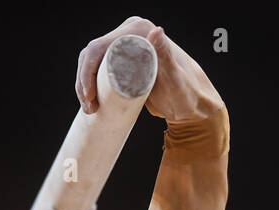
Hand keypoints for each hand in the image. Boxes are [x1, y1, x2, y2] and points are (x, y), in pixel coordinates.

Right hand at [75, 17, 224, 121]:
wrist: (194, 105)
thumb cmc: (187, 93)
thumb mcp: (173, 76)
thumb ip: (166, 54)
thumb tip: (156, 31)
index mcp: (139, 30)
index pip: (101, 46)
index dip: (88, 71)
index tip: (90, 97)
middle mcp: (131, 35)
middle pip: (94, 54)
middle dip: (84, 81)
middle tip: (90, 108)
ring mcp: (127, 48)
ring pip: (94, 62)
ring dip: (84, 84)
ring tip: (91, 109)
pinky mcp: (126, 63)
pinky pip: (100, 69)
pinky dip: (90, 83)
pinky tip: (89, 99)